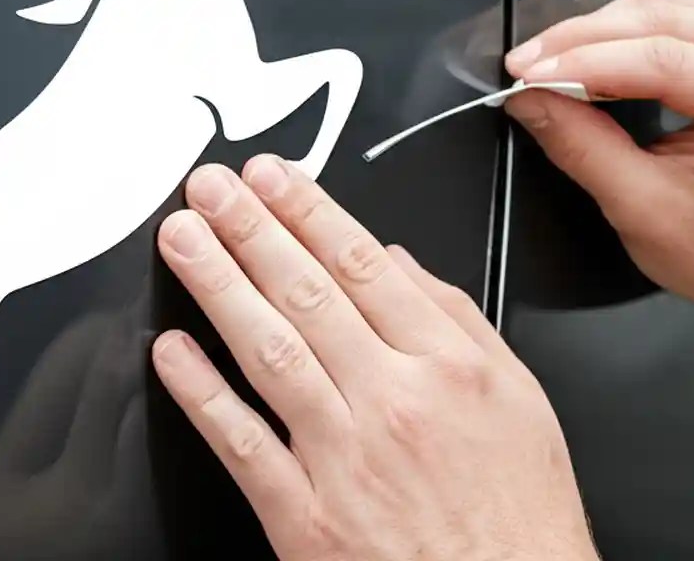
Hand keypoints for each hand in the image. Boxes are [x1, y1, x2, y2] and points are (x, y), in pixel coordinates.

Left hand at [152, 158, 597, 560]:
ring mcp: (344, 459)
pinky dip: (202, 394)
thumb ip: (459, 321)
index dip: (307, 211)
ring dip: (217, 286)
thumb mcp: (521, 403)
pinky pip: (243, 443)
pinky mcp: (305, 517)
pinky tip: (172, 351)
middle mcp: (393, 403)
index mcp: (450, 368)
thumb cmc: (519, 518)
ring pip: (269, 350)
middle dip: (250, 229)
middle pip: (308, 294)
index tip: (270, 177)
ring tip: (183, 240)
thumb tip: (399, 264)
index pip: (363, 265)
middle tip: (208, 188)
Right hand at [504, 0, 693, 330]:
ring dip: (612, 19)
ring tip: (560, 51)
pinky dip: (658, 2)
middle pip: (666, 15)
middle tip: (527, 62)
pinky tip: (622, 19)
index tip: (527, 74)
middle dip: (584, 35)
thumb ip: (583, 149)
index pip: (661, 56)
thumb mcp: (646, 211)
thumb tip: (531, 100)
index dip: (582, 60)